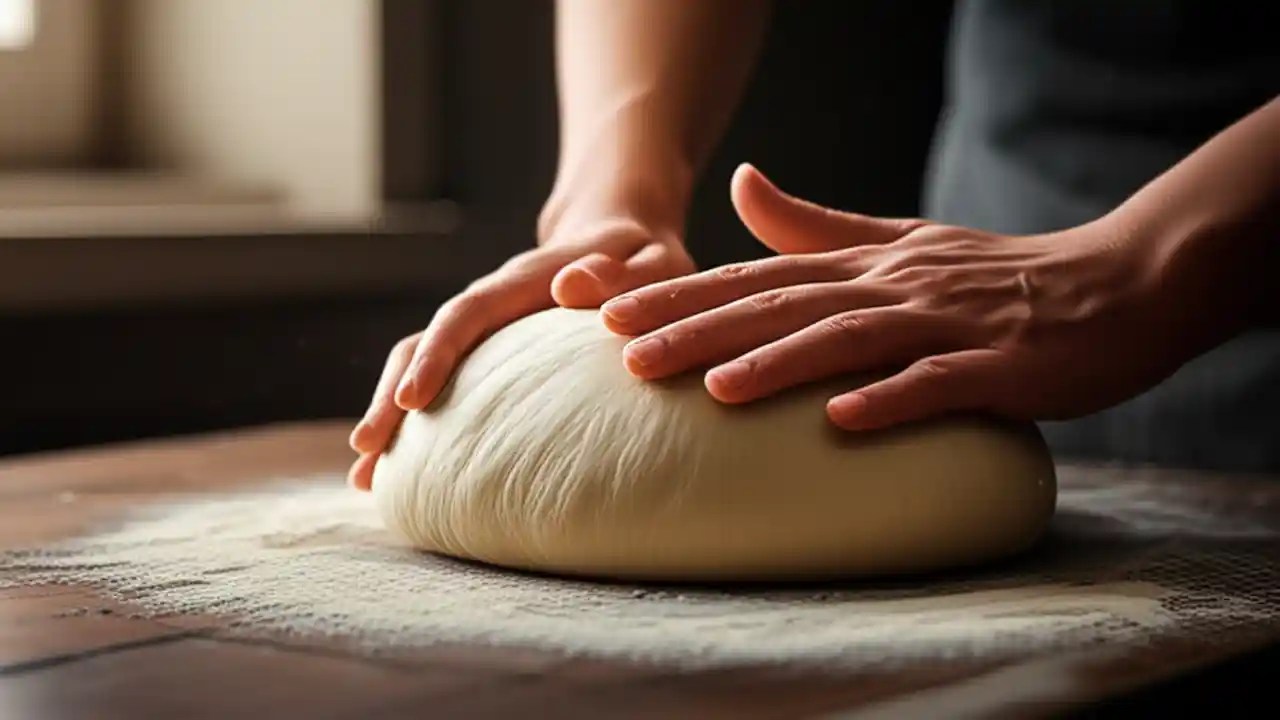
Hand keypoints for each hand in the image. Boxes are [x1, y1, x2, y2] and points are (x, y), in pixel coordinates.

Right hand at [346, 199, 694, 490]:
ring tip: (363, 477)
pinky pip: (442, 383)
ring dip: (390, 414)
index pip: (468, 313)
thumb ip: (619, 273)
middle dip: (391, 396)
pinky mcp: (487, 354)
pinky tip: (397, 473)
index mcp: (525, 281)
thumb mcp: (651, 259)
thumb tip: (568, 287)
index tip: (413, 400)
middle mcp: (492, 304)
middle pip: (426, 343)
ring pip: (421, 365)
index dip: (438, 354)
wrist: (621, 241)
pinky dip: (416, 423)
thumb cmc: (645, 259)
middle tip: (366, 451)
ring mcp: (484, 331)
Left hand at [600, 164, 1195, 431]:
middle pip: (784, 307)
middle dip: (703, 330)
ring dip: (780, 365)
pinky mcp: (999, 367)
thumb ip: (815, 224)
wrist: (1117, 285)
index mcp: (866, 265)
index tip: (610, 317)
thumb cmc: (998, 274)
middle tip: (626, 356)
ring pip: (850, 340)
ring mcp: (947, 325)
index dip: (682, 297)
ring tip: (712, 391)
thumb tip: (738, 184)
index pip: (757, 278)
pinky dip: (890, 401)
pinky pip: (938, 386)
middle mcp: (894, 287)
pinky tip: (841, 423)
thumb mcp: (901, 241)